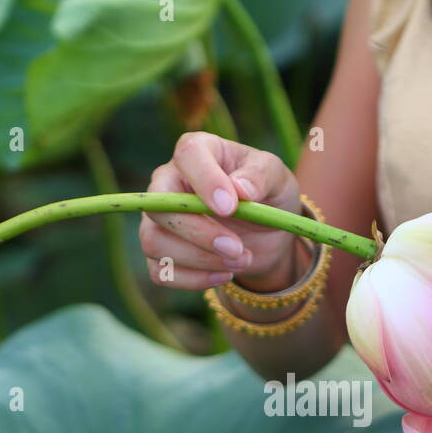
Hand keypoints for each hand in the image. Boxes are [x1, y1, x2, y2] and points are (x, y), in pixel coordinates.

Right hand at [140, 132, 302, 292]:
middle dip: (199, 233)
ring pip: (155, 242)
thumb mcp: (277, 178)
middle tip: (238, 249)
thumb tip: (241, 189)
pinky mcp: (161, 254)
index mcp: (199, 152)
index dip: (205, 180)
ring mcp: (160, 220)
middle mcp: (169, 182)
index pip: (188, 155)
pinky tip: (224, 275)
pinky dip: (193, 280)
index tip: (229, 206)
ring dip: (200, 260)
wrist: (266, 233)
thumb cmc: (267, 194)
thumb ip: (261, 176)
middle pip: (160, 207)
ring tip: (242, 261)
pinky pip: (160, 272)